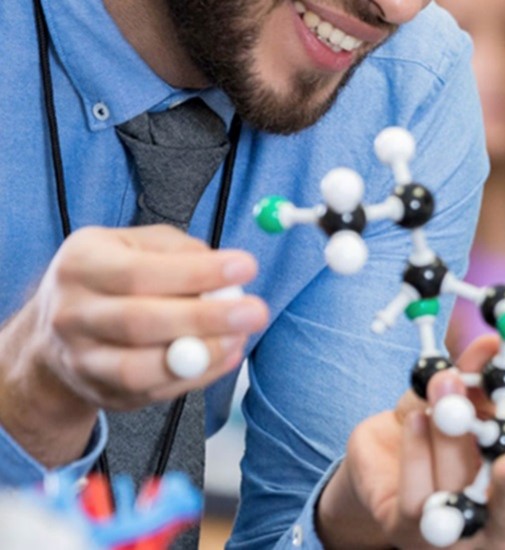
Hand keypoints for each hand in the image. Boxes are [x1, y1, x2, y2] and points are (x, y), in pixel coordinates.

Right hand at [0, 225, 265, 464]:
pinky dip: (197, 377)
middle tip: (255, 312)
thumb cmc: (114, 277)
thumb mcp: (136, 245)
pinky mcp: (100, 393)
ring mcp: (81, 360)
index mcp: (81, 264)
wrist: (57, 332)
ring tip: (239, 337)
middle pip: (140, 323)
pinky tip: (224, 356)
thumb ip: (180, 251)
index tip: (246, 267)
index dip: (197, 273)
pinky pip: (154, 392)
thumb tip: (225, 275)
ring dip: (202, 356)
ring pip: (140, 368)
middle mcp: (72, 313)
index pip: (140, 272)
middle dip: (206, 318)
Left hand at [320, 335, 504, 548]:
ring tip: (441, 390)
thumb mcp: (462, 400)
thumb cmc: (437, 433)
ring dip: (451, 437)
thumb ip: (478, 375)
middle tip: (502, 440)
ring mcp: (456, 533)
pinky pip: (418, 496)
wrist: (382, 464)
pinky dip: (417, 452)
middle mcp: (500, 520)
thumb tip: (492, 342)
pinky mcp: (410, 531)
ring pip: (461, 494)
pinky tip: (413, 420)